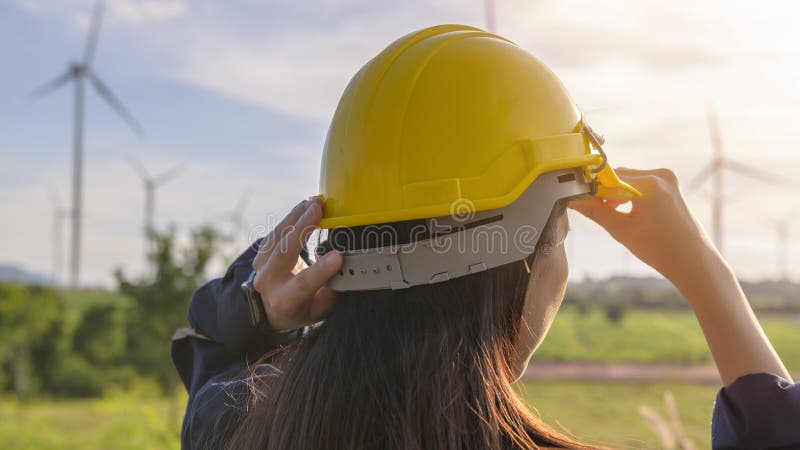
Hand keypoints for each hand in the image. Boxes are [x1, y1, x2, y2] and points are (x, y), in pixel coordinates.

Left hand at [251, 199, 342, 330]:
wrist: (270, 309)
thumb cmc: (302, 307)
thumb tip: (347, 267)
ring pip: (277, 237)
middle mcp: (268, 283)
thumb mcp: (319, 307)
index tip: (339, 256)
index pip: (303, 283)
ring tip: (314, 203)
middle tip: (318, 209)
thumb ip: (332, 289)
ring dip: (296, 217)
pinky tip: (304, 206)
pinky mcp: (261, 253)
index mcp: (284, 301)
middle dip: (302, 228)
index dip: (321, 270)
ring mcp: (261, 266)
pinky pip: (275, 232)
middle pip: (284, 253)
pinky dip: (291, 218)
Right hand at [569, 167, 720, 285]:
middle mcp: (660, 175)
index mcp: (649, 184)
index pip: (608, 177)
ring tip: (611, 214)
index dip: (590, 188)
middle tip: (592, 209)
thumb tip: (572, 200)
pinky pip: (641, 183)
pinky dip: (629, 194)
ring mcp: (668, 179)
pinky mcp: (670, 186)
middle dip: (603, 190)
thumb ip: (595, 211)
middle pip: (618, 175)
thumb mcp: (621, 230)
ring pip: (629, 179)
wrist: (693, 261)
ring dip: (615, 193)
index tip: (576, 198)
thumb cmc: (660, 249)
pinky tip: (625, 211)